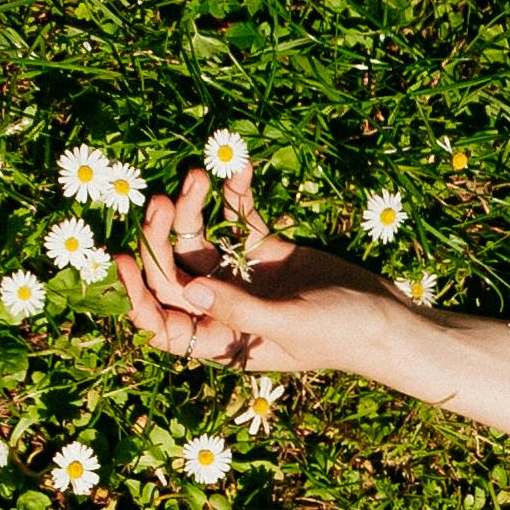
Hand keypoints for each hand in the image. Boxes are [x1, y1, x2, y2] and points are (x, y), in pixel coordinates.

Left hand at [116, 163, 403, 378]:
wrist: (389, 319)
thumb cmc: (342, 336)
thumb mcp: (288, 325)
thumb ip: (236, 309)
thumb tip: (186, 291)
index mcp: (222, 339)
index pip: (161, 324)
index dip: (135, 296)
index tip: (120, 259)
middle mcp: (224, 308)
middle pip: (175, 271)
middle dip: (163, 235)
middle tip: (165, 198)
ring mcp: (243, 277)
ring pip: (200, 239)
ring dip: (193, 206)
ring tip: (198, 174)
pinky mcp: (266, 251)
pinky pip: (239, 220)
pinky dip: (235, 195)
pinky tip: (239, 170)